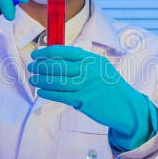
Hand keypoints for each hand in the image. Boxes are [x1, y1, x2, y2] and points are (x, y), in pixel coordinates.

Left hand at [28, 45, 157, 150]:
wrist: (126, 107)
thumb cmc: (111, 87)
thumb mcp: (101, 68)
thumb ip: (83, 63)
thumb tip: (57, 61)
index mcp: (92, 59)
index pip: (64, 52)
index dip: (47, 52)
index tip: (36, 55)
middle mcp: (88, 70)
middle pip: (58, 66)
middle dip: (40, 66)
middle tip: (31, 67)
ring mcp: (85, 85)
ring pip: (56, 81)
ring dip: (41, 80)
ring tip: (33, 80)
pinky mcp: (83, 100)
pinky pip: (60, 95)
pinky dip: (48, 93)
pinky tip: (41, 92)